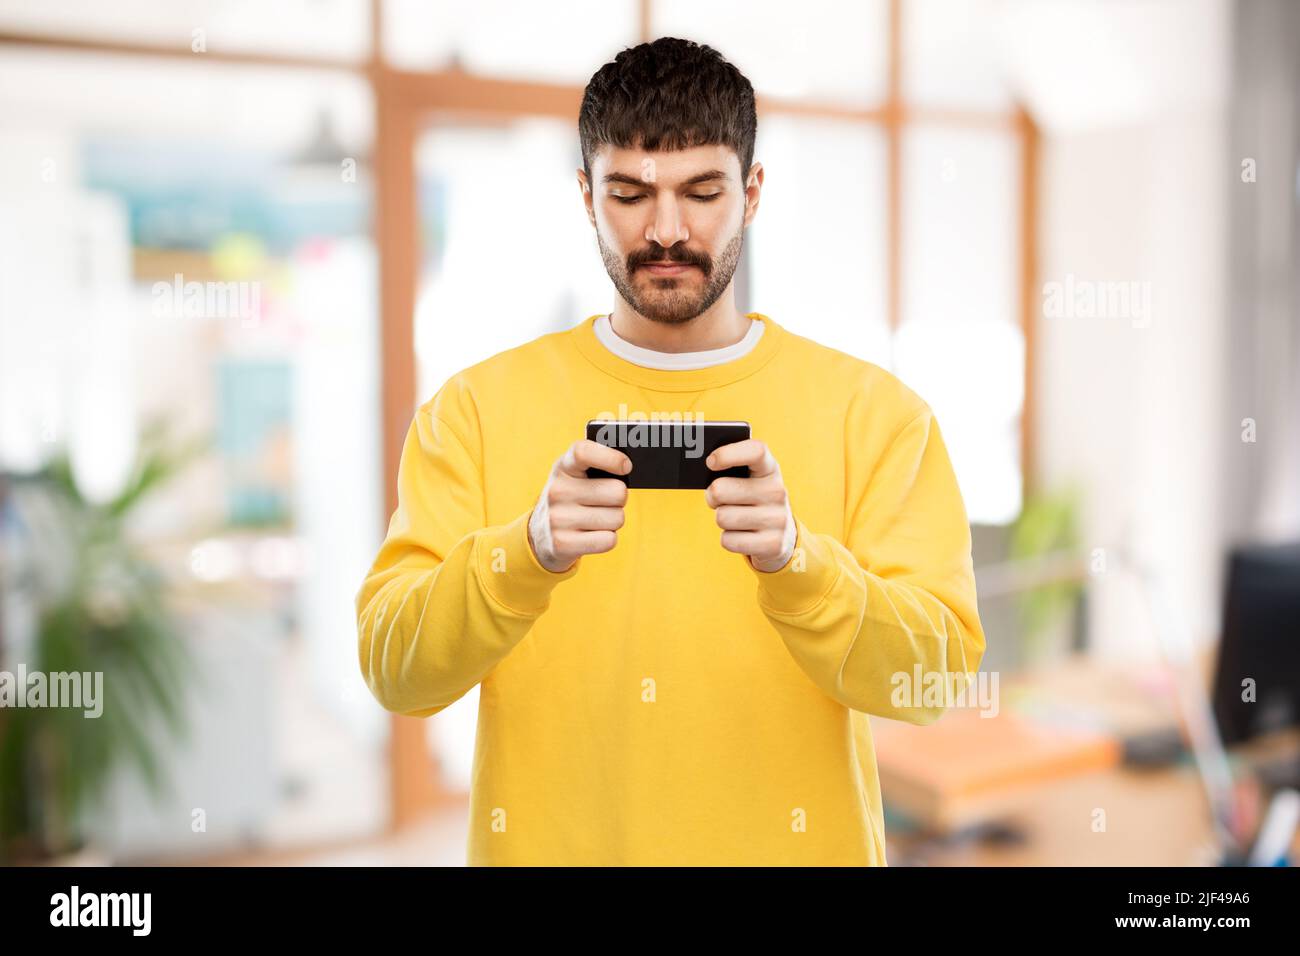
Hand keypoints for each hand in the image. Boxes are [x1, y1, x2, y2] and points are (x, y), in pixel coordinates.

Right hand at [528, 439, 630, 572]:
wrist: (540, 537)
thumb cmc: (571, 501)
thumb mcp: (574, 477)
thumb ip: (598, 467)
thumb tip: (627, 467)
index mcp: (563, 468)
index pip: (583, 452)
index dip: (610, 457)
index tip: (626, 466)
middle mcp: (557, 491)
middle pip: (617, 492)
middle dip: (618, 500)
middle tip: (603, 503)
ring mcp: (558, 518)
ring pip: (617, 518)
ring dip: (613, 522)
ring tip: (594, 520)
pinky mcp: (562, 544)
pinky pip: (609, 540)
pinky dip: (607, 540)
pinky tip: (590, 536)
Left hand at [704, 438, 796, 572]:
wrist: (783, 537)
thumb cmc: (753, 501)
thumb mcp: (749, 481)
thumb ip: (731, 470)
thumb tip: (705, 467)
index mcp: (770, 469)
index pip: (756, 451)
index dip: (728, 454)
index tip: (710, 462)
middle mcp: (777, 492)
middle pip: (720, 489)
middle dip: (713, 497)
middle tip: (721, 500)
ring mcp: (777, 519)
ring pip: (722, 517)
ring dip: (722, 520)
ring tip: (737, 518)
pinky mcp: (772, 544)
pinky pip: (728, 540)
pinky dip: (729, 540)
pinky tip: (743, 535)